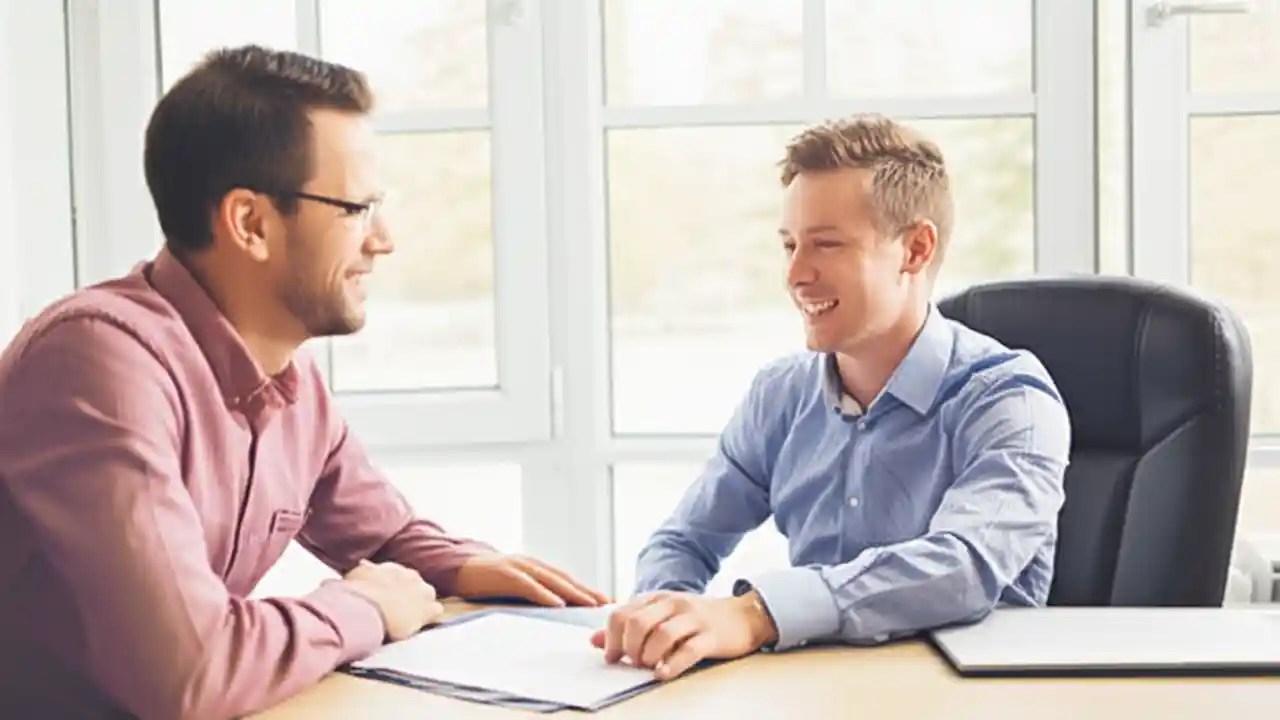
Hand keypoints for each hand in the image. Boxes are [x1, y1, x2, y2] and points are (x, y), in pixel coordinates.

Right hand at [339, 560, 444, 641]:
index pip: (393, 573)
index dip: (389, 585)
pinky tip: (425, 622)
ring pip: (427, 593)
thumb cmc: (352, 595)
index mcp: (386, 568)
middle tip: (399, 606)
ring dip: (421, 602)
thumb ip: (340, 583)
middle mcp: (406, 574)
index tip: (384, 594)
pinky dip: (431, 615)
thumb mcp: (344, 584)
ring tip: (413, 614)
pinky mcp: (428, 608)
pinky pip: (435, 610)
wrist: (368, 606)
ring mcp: (420, 590)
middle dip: (407, 591)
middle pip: (412, 580)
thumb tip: (326, 583)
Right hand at [454, 553, 609, 606]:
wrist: (457, 566)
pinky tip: (558, 603)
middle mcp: (531, 564)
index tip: (604, 601)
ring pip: (552, 580)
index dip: (585, 589)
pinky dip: (545, 594)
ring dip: (573, 592)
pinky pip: (529, 585)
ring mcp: (519, 567)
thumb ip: (531, 590)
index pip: (565, 579)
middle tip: (606, 604)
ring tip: (591, 604)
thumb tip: (553, 607)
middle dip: (587, 591)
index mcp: (535, 568)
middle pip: (565, 578)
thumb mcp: (513, 583)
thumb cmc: (486, 579)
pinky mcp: (505, 573)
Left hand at [589, 591, 777, 680]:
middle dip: (628, 648)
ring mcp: (694, 619)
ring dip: (648, 656)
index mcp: (657, 599)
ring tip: (648, 667)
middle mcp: (674, 604)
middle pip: (638, 623)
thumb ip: (630, 627)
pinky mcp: (711, 636)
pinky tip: (662, 674)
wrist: (742, 616)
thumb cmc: (697, 620)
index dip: (611, 638)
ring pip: (661, 635)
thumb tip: (594, 642)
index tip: (613, 658)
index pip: (622, 613)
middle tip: (631, 663)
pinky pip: (688, 650)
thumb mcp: (661, 617)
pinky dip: (671, 664)